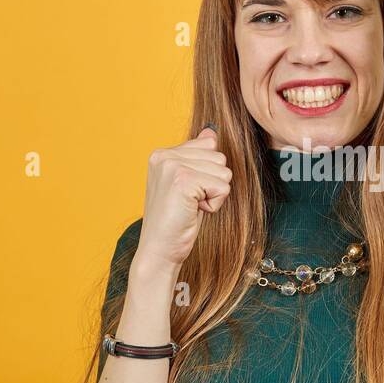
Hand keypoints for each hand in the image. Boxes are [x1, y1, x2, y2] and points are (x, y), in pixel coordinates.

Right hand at [135, 126, 231, 268]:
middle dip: (213, 184)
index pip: (209, 146)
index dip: (208, 174)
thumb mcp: (188, 183)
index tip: (188, 192)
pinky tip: (194, 212)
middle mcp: (165, 155)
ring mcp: (172, 166)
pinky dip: (215, 204)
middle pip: (219, 158)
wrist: (159, 250)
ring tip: (191, 207)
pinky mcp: (183, 180)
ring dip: (214, 194)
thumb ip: (197, 156)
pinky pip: (222, 186)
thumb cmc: (176, 221)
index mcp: (163, 153)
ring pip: (224, 172)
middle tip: (190, 203)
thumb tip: (211, 132)